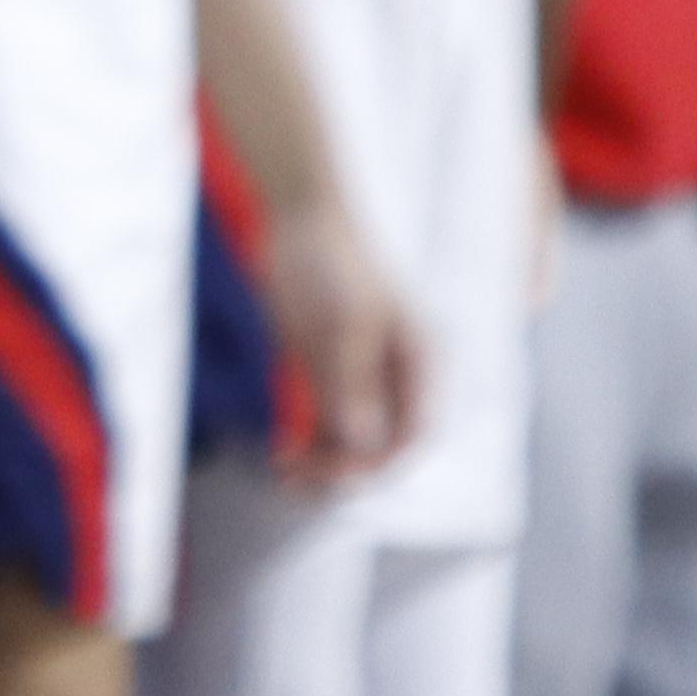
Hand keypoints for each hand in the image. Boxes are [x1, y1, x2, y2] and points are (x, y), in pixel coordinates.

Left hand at [253, 190, 423, 487]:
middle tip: (301, 479)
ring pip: (350, 442)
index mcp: (418, 364)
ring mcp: (360, 376)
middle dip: (346, 470)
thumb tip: (363, 442)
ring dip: (322, 465)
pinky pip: (324, 424)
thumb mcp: (344, 322)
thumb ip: (354, 382)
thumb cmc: (331, 259)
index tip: (339, 474)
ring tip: (285, 474)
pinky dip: (306, 444)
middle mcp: (394, 377)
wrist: (298, 216)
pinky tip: (279, 455)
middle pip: (380, 446)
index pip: (413, 435)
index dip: (381, 464)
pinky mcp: (326, 372)